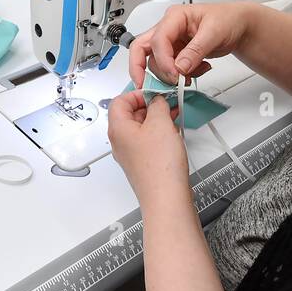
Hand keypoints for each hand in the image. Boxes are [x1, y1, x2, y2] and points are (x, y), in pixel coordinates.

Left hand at [107, 91, 189, 206]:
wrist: (166, 197)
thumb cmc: (159, 166)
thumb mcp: (160, 123)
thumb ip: (157, 104)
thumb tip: (156, 99)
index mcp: (117, 128)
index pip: (120, 100)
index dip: (137, 93)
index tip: (154, 93)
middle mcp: (120, 141)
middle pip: (130, 114)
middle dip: (149, 105)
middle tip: (167, 103)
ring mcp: (131, 154)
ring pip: (141, 128)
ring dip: (156, 119)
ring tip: (173, 116)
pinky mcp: (142, 163)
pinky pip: (148, 141)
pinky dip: (159, 133)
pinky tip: (174, 133)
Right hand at [127, 1, 255, 88]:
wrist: (238, 26)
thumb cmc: (228, 19)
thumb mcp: (214, 32)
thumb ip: (196, 50)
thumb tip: (179, 67)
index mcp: (174, 17)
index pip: (157, 40)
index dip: (163, 60)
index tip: (175, 75)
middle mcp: (168, 29)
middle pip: (142, 49)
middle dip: (143, 69)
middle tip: (149, 87)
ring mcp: (171, 42)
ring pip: (155, 63)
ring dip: (172, 75)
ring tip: (195, 74)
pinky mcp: (176, 54)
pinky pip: (170, 70)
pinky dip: (183, 76)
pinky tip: (200, 70)